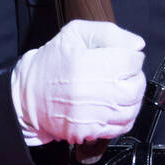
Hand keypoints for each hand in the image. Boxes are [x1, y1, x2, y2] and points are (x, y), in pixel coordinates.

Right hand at [11, 19, 145, 146]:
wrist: (27, 96)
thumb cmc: (51, 62)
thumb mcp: (75, 34)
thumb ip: (109, 33)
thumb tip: (137, 45)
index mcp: (84, 63)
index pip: (131, 61)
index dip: (132, 56)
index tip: (124, 56)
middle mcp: (88, 92)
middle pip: (135, 86)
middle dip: (135, 77)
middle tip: (124, 73)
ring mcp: (89, 115)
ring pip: (132, 108)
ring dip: (133, 97)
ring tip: (120, 88)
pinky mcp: (88, 132)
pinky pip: (122, 126)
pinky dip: (126, 115)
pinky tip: (115, 105)